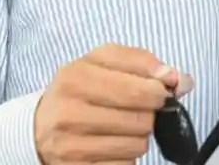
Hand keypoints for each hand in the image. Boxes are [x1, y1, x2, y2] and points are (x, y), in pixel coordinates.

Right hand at [35, 43, 194, 164]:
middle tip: (135, 110)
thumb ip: (141, 62)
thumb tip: (179, 78)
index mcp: (75, 77)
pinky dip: (126, 157)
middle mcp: (69, 112)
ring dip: (137, 137)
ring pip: (137, 145)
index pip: (139, 89)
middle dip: (148, 115)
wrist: (39, 127)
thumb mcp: (100, 63)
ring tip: (119, 127)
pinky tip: (110, 145)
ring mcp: (72, 145)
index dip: (159, 92)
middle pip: (142, 120)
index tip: (161, 91)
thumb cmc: (77, 91)